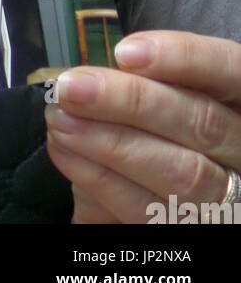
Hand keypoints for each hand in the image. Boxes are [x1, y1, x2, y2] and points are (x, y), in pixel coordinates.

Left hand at [44, 29, 240, 222]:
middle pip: (203, 124)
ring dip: (110, 144)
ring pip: (183, 174)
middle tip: (71, 88)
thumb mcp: (161, 96)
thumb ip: (143, 82)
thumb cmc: (155, 125)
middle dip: (131, 102)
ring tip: (60, 120)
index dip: (184, 58)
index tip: (125, 53)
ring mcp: (227, 198)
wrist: (160, 184)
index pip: (229, 70)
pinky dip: (103, 181)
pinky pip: (153, 212)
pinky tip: (67, 154)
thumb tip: (90, 75)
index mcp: (240, 103)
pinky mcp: (193, 229)